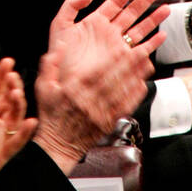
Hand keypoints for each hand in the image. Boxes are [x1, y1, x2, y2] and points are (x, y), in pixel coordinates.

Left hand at [0, 57, 37, 170]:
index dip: (0, 75)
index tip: (7, 62)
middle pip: (5, 100)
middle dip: (11, 86)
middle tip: (13, 76)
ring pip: (12, 118)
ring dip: (18, 105)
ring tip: (16, 93)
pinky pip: (14, 144)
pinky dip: (24, 134)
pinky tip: (31, 122)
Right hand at [34, 0, 168, 172]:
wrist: (57, 145)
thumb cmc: (51, 115)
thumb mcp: (43, 87)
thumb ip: (51, 64)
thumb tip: (61, 45)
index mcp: (74, 91)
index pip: (97, 73)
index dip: (111, 62)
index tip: (122, 49)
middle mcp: (90, 102)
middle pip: (114, 81)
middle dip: (129, 65)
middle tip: (143, 51)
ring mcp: (101, 113)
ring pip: (122, 93)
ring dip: (136, 78)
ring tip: (148, 64)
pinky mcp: (108, 123)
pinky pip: (124, 108)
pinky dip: (135, 97)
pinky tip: (143, 85)